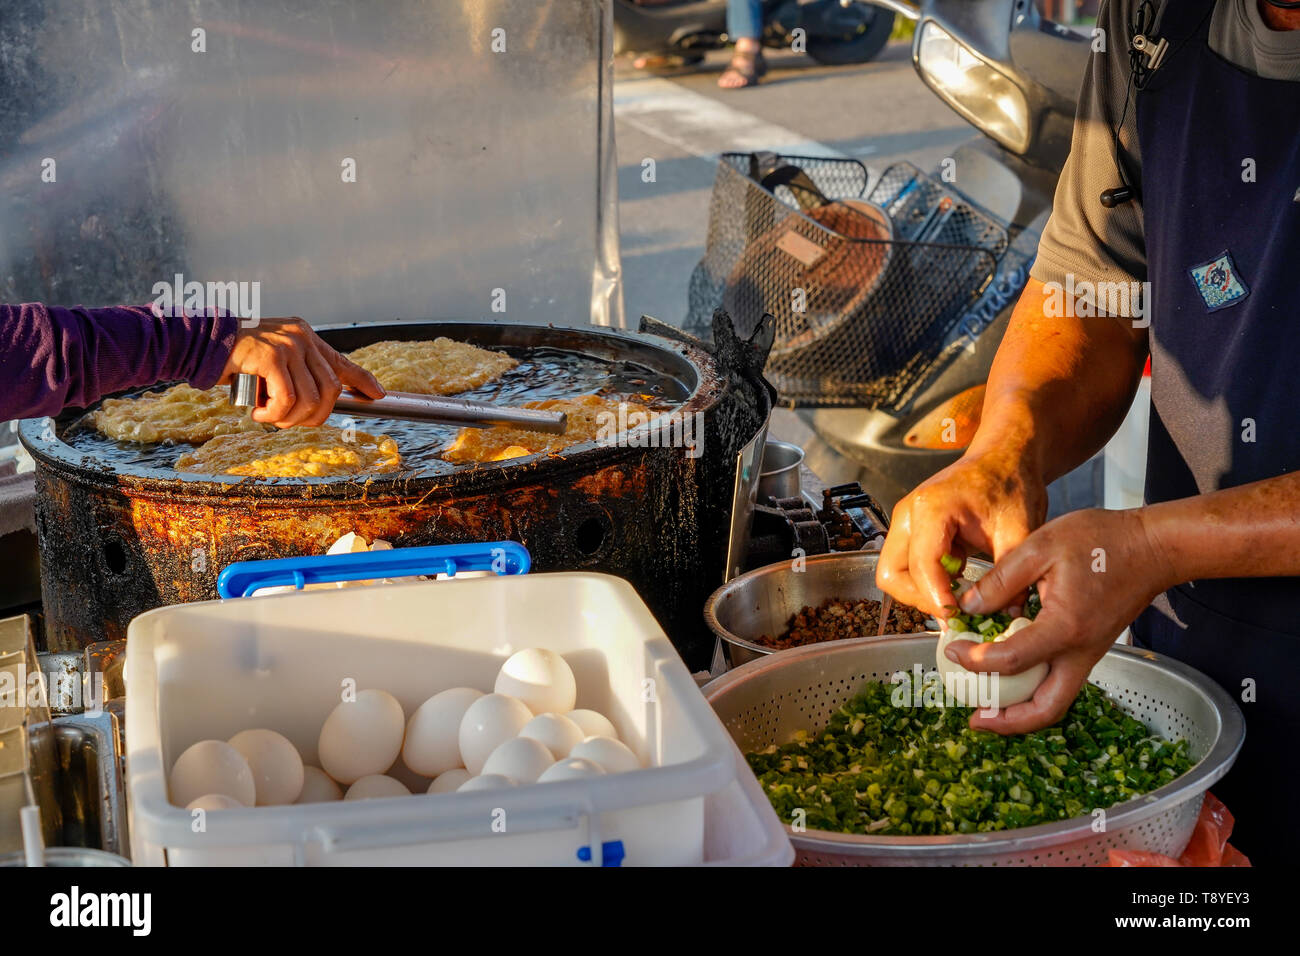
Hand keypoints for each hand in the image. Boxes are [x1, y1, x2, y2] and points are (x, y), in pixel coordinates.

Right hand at [218, 317, 383, 426]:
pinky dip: (275, 415)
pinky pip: (288, 399)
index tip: (378, 395)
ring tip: (269, 418)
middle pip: (331, 388)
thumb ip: (296, 374)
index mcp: (305, 336)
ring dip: (291, 418)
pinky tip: (259, 413)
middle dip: (316, 415)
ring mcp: (288, 345)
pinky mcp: (271, 356)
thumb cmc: (235, 359)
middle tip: (289, 422)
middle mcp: (301, 337)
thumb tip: (318, 403)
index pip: (341, 361)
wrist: (199, 343)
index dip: (363, 381)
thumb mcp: (273, 363)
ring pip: (311, 398)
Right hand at [876, 448, 1046, 618]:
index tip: (959, 617)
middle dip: (920, 599)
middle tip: (954, 610)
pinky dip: (926, 581)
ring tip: (957, 596)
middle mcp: (908, 514)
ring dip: (921, 592)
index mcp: (931, 508)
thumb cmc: (1009, 483)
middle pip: (892, 575)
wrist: (1004, 458)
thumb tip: (1005, 615)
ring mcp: (906, 521)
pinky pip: (905, 566)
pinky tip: (957, 580)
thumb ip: (1010, 576)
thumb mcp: (1019, 531)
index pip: (922, 566)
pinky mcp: (911, 529)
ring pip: (894, 574)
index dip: (938, 598)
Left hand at [945, 507, 1174, 733]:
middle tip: (975, 719)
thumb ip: (1001, 580)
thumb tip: (968, 606)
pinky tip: (1010, 675)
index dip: (974, 661)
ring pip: (1055, 701)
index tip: (952, 649)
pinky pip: (1061, 681)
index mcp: (1065, 627)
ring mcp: (1090, 654)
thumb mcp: (1040, 547)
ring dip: (1021, 711)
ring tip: (988, 705)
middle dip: (1007, 721)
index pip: (1011, 661)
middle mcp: (1081, 651)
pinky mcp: (1092, 648)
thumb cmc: (1101, 541)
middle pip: (1045, 709)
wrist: (1153, 547)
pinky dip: (1034, 688)